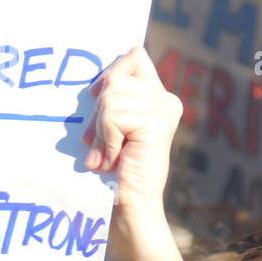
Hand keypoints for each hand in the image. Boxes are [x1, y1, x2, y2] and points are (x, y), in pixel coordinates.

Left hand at [81, 46, 182, 213]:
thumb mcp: (110, 125)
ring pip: (110, 99)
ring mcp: (165, 110)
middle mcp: (167, 99)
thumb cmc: (114, 167)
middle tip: (99, 144)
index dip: (110, 72)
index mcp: (158, 96)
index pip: (134, 55)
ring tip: (108, 154)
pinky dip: (106, 141)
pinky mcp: (158, 123)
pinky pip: (113, 117)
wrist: (129, 205)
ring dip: (100, 131)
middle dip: (97, 114)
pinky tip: (114, 160)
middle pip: (114, 80)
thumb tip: (94, 83)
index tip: (94, 97)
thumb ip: (110, 98)